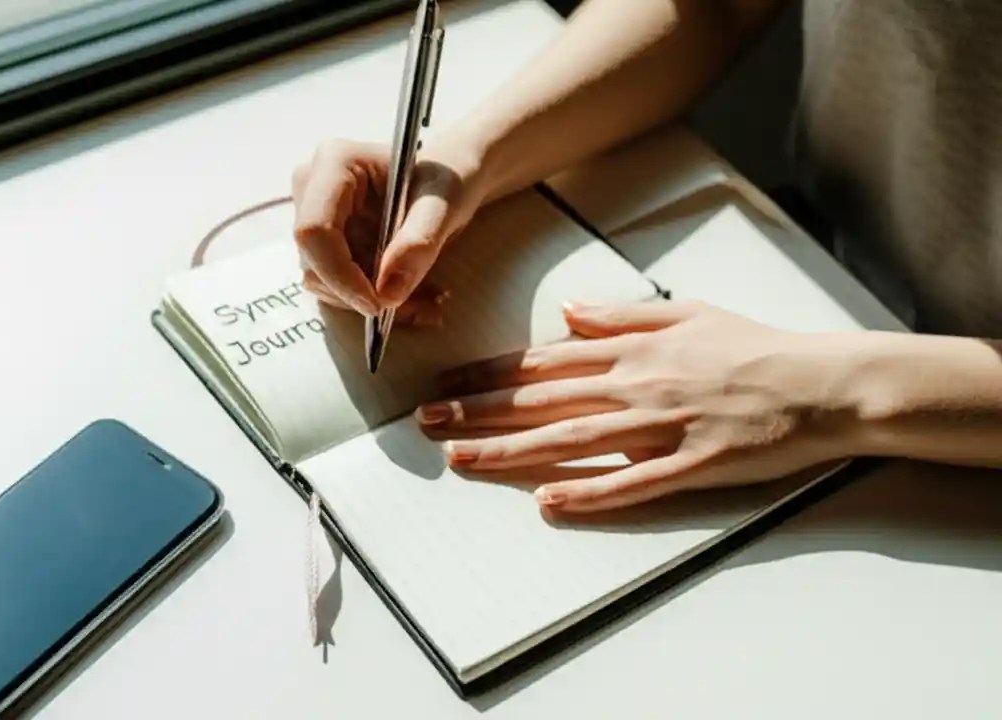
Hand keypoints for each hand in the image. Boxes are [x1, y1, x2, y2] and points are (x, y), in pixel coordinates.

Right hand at [290, 138, 484, 325]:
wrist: (446, 184)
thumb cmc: (447, 180)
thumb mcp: (443, 205)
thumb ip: (418, 242)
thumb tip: (389, 292)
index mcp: (335, 164)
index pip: (314, 230)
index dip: (339, 274)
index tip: (379, 303)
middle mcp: (312, 188)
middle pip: (314, 261)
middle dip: (360, 292)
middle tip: (418, 303)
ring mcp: (314, 217)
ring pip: (322, 280)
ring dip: (369, 299)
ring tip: (422, 296)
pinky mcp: (323, 244)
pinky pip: (335, 285)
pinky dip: (371, 297)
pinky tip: (407, 289)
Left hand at [418, 300, 863, 513]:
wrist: (824, 382)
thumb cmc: (756, 346)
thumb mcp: (686, 312)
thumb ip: (622, 314)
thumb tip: (567, 314)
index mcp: (633, 349)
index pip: (544, 360)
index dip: (489, 374)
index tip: (447, 384)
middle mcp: (637, 383)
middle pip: (542, 398)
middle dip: (478, 411)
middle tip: (426, 423)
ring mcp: (663, 425)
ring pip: (571, 438)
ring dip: (510, 450)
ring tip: (461, 458)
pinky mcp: (693, 464)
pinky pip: (632, 482)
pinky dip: (588, 491)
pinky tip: (547, 502)